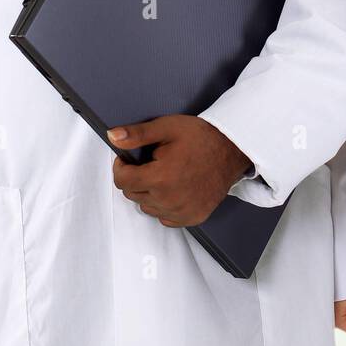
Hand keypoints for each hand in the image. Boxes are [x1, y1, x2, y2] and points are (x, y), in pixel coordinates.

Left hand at [109, 115, 251, 226]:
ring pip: (148, 207)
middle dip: (135, 178)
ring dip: (149, 193)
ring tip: (165, 175)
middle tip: (151, 163)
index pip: (122, 181)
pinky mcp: (192, 218)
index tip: (127, 161)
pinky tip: (175, 188)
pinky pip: (165, 218)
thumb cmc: (201, 137)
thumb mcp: (167, 128)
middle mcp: (169, 199)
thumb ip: (138, 134)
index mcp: (160, 177)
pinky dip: (164, 206)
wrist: (232, 150)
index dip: (121, 168)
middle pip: (133, 195)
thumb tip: (113, 137)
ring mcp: (181, 211)